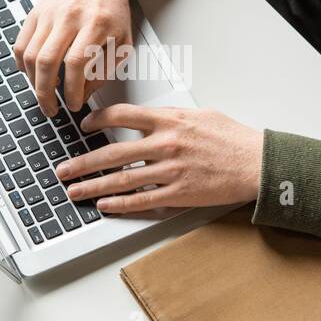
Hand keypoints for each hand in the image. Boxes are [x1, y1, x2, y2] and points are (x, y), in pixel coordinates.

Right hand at [14, 0, 133, 115]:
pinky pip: (20, 43)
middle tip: (51, 109)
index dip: (73, 89)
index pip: (77, 63)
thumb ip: (107, 69)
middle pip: (47, 61)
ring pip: (30, 54)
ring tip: (43, 93)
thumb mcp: (123, 40)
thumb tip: (84, 94)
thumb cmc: (112, 9)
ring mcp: (49, 13)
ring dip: (33, 81)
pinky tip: (31, 75)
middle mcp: (69, 17)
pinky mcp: (35, 12)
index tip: (73, 104)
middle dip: (46, 93)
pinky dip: (21, 64)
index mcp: (96, 24)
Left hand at [54, 104, 263, 213]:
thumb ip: (171, 117)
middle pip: (111, 152)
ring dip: (93, 186)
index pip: (121, 115)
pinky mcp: (179, 193)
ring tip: (74, 191)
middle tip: (62, 169)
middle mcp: (165, 143)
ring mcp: (170, 170)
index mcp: (169, 119)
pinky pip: (142, 200)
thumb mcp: (200, 115)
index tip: (84, 126)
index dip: (97, 120)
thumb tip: (149, 120)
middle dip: (82, 162)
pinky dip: (120, 204)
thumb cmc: (233, 138)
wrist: (258, 163)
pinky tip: (105, 206)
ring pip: (121, 179)